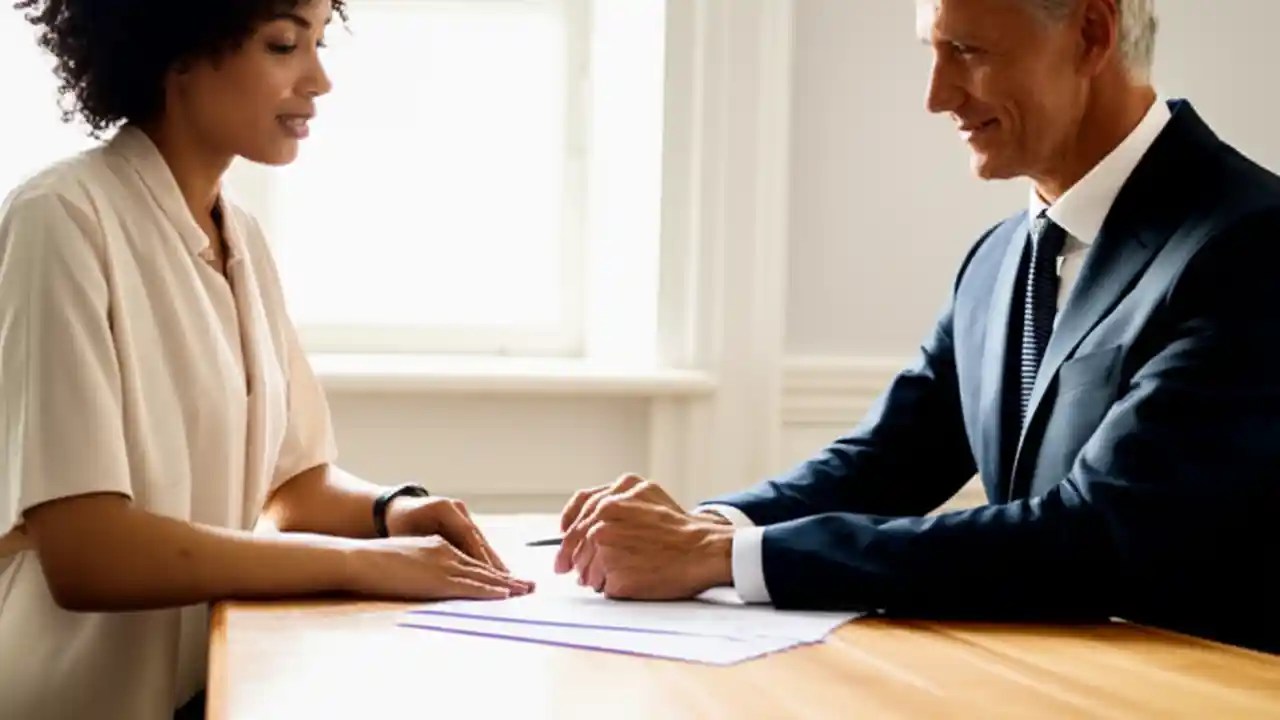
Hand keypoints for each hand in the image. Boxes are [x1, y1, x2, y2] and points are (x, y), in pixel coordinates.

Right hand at [346, 535, 532, 599]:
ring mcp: (443, 564)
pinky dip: (488, 591)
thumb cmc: (376, 561)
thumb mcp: (407, 557)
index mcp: (439, 545)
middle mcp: (446, 551)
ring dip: (505, 585)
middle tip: (529, 586)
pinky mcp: (438, 577)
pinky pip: (469, 585)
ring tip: (525, 592)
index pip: (472, 559)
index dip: (492, 571)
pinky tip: (503, 595)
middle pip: (483, 567)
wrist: (361, 558)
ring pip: (481, 576)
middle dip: (507, 578)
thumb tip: (431, 577)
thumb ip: (424, 565)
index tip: (510, 579)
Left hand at [386, 495, 512, 573]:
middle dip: (492, 561)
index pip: (467, 533)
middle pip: (478, 538)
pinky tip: (496, 572)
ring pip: (480, 542)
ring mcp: (463, 514)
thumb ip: (427, 551)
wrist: (395, 511)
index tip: (490, 574)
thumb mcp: (407, 538)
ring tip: (508, 578)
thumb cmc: (397, 526)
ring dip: (492, 561)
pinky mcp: (464, 524)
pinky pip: (475, 543)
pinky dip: (484, 558)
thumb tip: (445, 569)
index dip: (480, 555)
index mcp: (444, 508)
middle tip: (509, 579)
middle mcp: (457, 509)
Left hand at [554, 474, 733, 599]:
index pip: (577, 513)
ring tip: (614, 575)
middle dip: (573, 558)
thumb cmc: (679, 527)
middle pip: (575, 543)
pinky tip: (627, 583)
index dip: (567, 529)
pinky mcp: (614, 572)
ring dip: (592, 575)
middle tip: (569, 569)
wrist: (702, 549)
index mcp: (613, 496)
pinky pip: (601, 585)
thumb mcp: (647, 496)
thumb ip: (616, 502)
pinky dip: (608, 588)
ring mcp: (607, 545)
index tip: (562, 537)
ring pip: (585, 567)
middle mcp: (605, 517)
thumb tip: (586, 522)